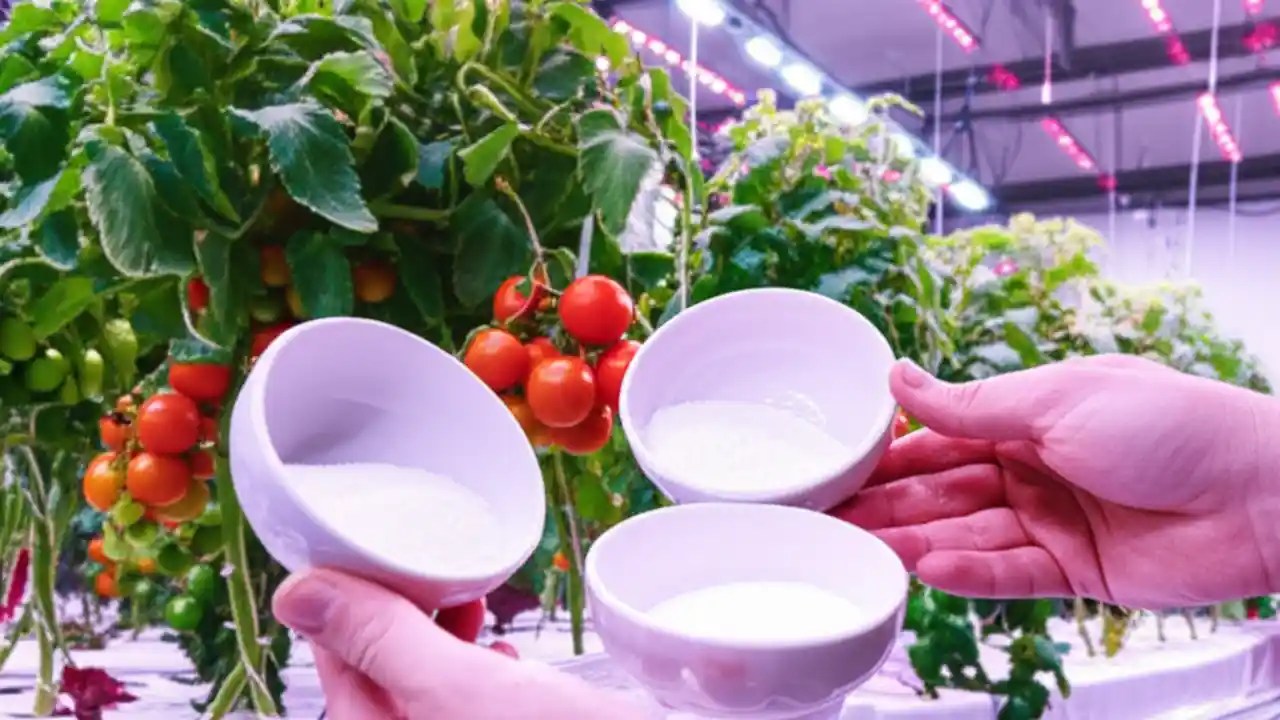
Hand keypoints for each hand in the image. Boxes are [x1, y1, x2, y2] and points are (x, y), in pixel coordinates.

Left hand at [273, 569, 648, 719]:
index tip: (370, 552)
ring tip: (467, 599)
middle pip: (382, 678)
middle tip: (427, 568)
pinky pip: (470, 706)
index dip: (349, 603)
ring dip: (439, 638)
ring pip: (427, 690)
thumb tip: (299, 595)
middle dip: (400, 616)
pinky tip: (502, 655)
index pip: (338, 669)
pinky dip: (478, 670)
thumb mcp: (460, 690)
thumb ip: (382, 641)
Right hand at [833, 354, 1279, 608]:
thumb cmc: (1174, 424)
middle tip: (826, 516)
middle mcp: (1035, 467)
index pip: (944, 434)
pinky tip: (923, 568)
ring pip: (966, 533)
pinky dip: (965, 572)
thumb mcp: (1056, 398)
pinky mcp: (1075, 570)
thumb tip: (898, 376)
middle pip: (946, 489)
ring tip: (856, 547)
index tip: (839, 464)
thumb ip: (971, 403)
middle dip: (888, 501)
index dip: (892, 451)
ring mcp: (1053, 520)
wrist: (1261, 493)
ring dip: (912, 539)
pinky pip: (1007, 572)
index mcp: (1030, 414)